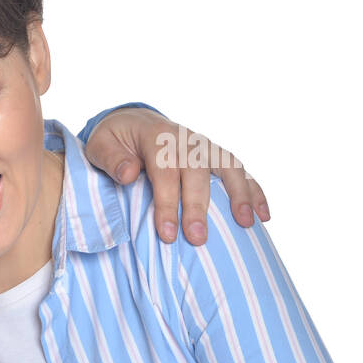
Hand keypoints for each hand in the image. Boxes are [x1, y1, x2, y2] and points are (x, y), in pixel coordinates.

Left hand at [85, 107, 269, 245]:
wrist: (133, 122)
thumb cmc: (114, 141)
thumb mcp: (100, 145)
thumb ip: (111, 159)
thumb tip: (129, 173)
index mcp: (156, 136)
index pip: (164, 171)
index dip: (166, 203)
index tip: (167, 234)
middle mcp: (185, 139)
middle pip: (197, 173)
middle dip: (198, 207)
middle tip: (197, 239)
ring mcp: (205, 147)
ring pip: (228, 168)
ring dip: (239, 195)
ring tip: (246, 224)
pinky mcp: (216, 157)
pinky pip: (240, 172)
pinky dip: (255, 191)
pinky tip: (263, 215)